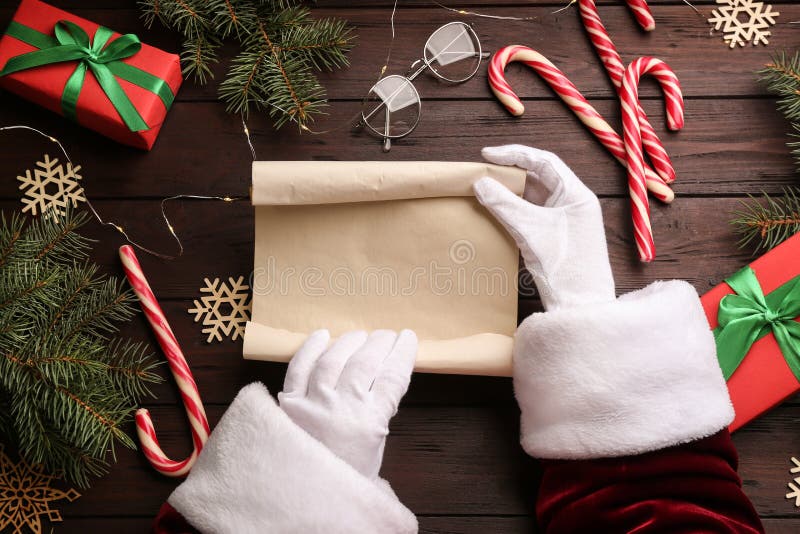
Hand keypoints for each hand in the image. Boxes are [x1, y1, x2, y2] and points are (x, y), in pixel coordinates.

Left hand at [278, 329, 416, 478]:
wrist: (305, 501)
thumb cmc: (345, 477)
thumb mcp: (375, 449)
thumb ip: (380, 415)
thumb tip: (387, 378)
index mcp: (371, 424)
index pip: (393, 376)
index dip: (403, 352)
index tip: (408, 338)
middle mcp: (344, 409)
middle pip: (365, 362)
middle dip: (380, 342)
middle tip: (386, 335)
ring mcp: (314, 404)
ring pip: (334, 359)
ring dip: (350, 342)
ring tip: (361, 336)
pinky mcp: (289, 404)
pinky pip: (299, 367)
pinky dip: (310, 348)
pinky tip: (322, 335)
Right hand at [474, 145, 731, 459]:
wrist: (581, 307)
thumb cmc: (565, 268)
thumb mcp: (530, 231)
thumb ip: (504, 204)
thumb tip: (480, 183)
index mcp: (577, 194)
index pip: (544, 161)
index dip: (515, 154)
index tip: (487, 155)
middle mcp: (574, 203)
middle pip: (538, 178)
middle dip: (509, 174)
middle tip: (481, 174)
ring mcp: (566, 221)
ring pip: (534, 197)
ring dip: (510, 194)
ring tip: (483, 192)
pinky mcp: (557, 238)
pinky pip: (533, 215)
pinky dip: (514, 212)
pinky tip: (496, 214)